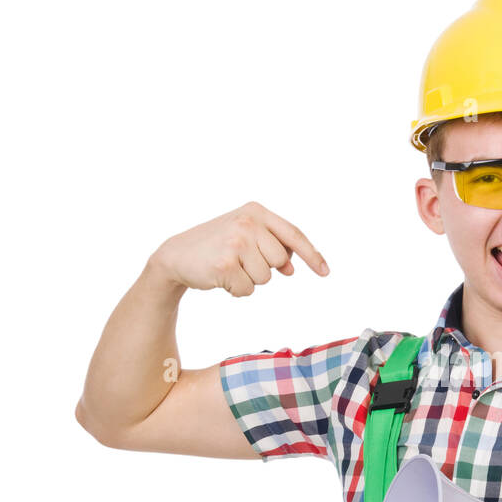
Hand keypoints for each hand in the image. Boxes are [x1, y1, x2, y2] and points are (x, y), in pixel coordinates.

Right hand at [147, 200, 328, 294]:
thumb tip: (292, 269)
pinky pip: (248, 290)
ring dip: (248, 280)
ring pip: (265, 278)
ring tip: (228, 267)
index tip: (325, 272)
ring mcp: (236, 241)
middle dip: (264, 269)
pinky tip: (220, 277)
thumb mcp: (244, 236)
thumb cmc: (215, 246)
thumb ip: (271, 246)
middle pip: (280, 261)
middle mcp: (247, 222)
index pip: (293, 234)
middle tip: (239, 261)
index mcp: (255, 211)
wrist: (176, 256)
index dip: (311, 254)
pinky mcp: (225, 263)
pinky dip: (236, 290)